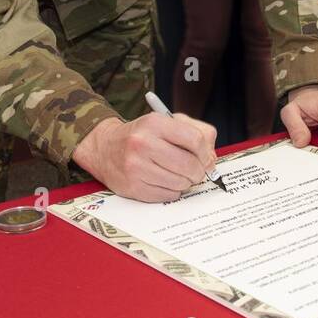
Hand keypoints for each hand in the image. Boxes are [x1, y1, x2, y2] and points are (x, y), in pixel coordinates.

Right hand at [72, 114, 216, 202]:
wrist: (105, 148)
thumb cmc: (143, 135)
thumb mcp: (167, 122)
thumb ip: (197, 132)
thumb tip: (212, 159)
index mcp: (154, 123)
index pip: (195, 140)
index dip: (205, 152)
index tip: (205, 156)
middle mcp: (143, 144)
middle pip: (190, 165)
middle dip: (198, 171)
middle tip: (195, 170)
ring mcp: (136, 167)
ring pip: (181, 183)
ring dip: (185, 181)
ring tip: (177, 173)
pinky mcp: (133, 188)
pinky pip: (169, 195)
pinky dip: (172, 190)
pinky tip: (164, 180)